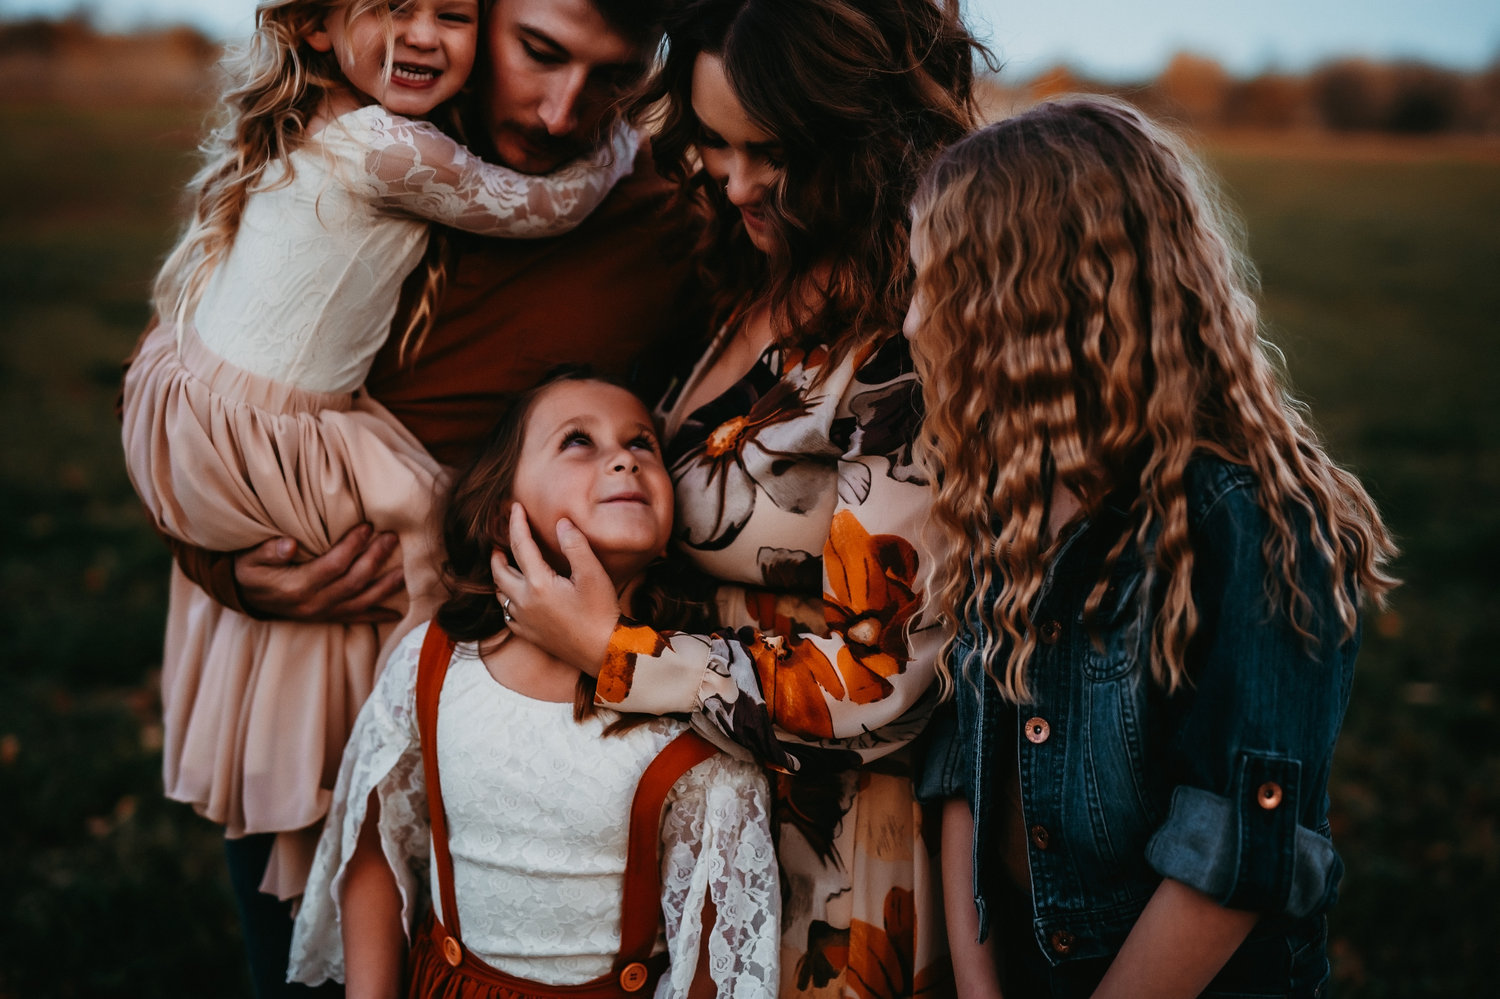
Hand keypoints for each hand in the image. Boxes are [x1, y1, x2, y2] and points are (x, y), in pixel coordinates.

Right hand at [233, 524, 403, 623]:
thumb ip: (267, 551)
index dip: (352, 546)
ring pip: (361, 602)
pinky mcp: (327, 618)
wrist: (245, 597)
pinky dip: (378, 616)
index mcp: (296, 587)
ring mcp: (322, 613)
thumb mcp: (249, 559)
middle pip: (353, 582)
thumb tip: (288, 544)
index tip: (367, 526)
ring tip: (405, 570)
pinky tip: (397, 613)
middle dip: (376, 559)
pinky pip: (357, 618)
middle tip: (392, 537)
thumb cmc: (250, 571)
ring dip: (385, 586)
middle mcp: (313, 604)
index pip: (333, 566)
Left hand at [490, 504, 618, 675]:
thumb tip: (560, 523)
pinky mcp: (529, 635)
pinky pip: (507, 614)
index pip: (520, 545)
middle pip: (499, 571)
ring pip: (500, 593)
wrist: (605, 652)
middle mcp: (524, 602)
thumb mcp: (593, 574)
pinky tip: (515, 598)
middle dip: (498, 553)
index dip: (517, 523)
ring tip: (506, 565)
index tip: (514, 507)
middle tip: (499, 541)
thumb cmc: (602, 612)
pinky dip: (506, 600)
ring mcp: (524, 621)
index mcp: (538, 583)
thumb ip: (575, 545)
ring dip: (500, 576)